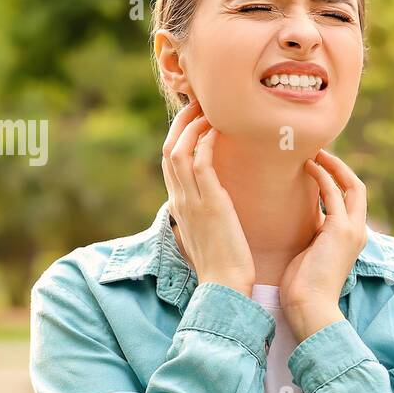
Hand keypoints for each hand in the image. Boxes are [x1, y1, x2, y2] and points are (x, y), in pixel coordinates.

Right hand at [161, 99, 254, 294]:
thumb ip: (207, 217)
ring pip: (179, 152)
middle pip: (169, 150)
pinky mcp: (211, 204)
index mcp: (179, 207)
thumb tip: (215, 207)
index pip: (170, 163)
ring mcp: (192, 202)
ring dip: (192, 127)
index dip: (178, 137)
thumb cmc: (223, 267)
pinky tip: (219, 131)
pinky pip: (201, 163)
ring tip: (208, 110)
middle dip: (181, 124)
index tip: (193, 120)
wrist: (225, 288)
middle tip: (197, 104)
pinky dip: (207, 143)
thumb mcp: (208, 237)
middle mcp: (180, 201)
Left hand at [281, 148, 367, 342]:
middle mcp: (357, 231)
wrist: (310, 308)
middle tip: (318, 150)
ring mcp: (352, 230)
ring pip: (350, 186)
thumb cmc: (303, 289)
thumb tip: (299, 222)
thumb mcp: (310, 255)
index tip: (317, 165)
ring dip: (332, 165)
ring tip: (313, 151)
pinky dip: (322, 177)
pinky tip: (307, 166)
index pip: (350, 201)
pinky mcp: (340, 230)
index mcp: (351, 239)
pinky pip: (332, 194)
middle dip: (340, 167)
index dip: (337, 180)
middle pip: (356, 188)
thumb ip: (312, 236)